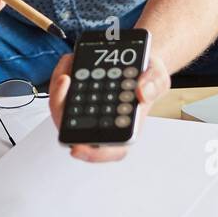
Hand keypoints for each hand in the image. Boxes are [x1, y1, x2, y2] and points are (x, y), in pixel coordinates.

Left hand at [47, 49, 170, 161]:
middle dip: (63, 109)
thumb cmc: (146, 77)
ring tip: (69, 67)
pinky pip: (61, 93)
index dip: (91, 154)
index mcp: (124, 128)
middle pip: (74, 129)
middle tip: (66, 83)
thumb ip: (154, 84)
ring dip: (60, 89)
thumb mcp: (157, 77)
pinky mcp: (74, 97)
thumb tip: (142, 92)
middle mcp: (101, 123)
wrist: (139, 62)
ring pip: (62, 110)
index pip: (108, 151)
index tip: (77, 148)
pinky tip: (70, 62)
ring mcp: (86, 111)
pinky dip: (61, 78)